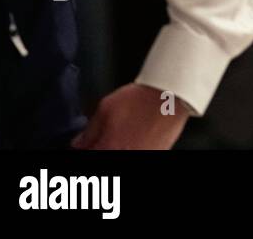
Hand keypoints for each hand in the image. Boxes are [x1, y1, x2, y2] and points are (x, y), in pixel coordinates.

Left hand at [71, 83, 188, 148]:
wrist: (171, 95)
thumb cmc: (142, 99)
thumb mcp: (106, 107)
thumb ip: (89, 129)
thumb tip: (80, 141)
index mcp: (106, 149)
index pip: (85, 154)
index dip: (85, 146)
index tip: (85, 142)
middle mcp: (123, 156)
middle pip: (103, 155)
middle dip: (100, 146)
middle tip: (104, 135)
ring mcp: (140, 156)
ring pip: (121, 153)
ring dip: (117, 146)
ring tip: (122, 133)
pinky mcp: (155, 153)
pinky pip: (137, 151)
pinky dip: (133, 146)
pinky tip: (135, 135)